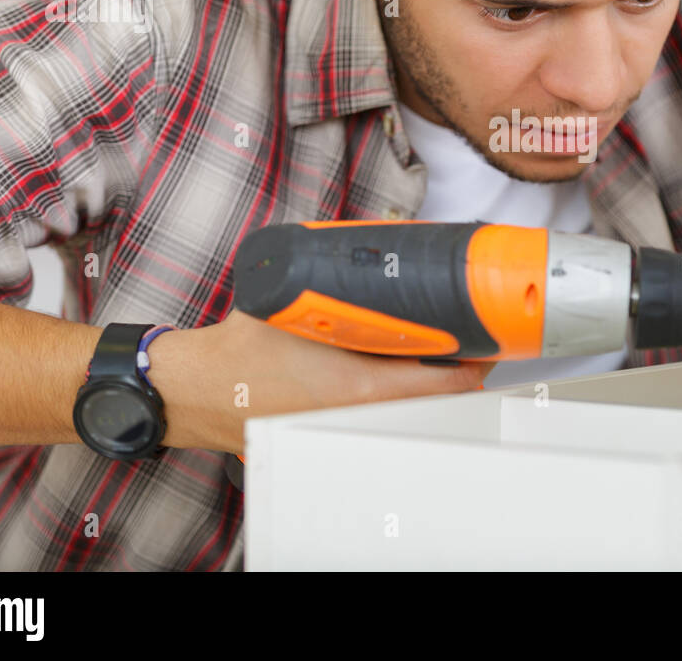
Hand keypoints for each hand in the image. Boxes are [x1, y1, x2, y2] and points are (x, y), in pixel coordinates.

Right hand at [150, 309, 491, 455]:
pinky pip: (382, 413)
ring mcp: (347, 429)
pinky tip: (387, 364)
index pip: (446, 383)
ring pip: (411, 407)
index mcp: (362, 386)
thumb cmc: (241, 349)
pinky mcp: (331, 432)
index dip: (474, 359)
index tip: (483, 336)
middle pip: (436, 398)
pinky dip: (396, 391)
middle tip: (462, 335)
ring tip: (428, 345)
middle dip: (455, 366)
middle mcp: (362, 415)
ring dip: (426, 379)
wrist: (198, 389)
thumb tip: (377, 250)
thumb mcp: (296, 299)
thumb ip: (340, 279)